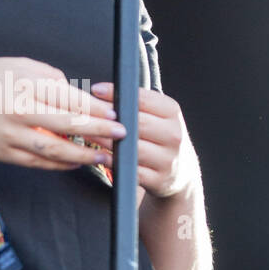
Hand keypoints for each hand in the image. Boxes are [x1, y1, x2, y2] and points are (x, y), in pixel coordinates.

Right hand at [0, 59, 126, 170]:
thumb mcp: (19, 65)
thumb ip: (51, 79)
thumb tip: (77, 95)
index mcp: (27, 85)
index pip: (71, 99)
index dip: (97, 109)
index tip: (117, 114)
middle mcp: (21, 111)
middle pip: (69, 125)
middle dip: (99, 132)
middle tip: (121, 135)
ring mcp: (11, 135)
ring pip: (55, 150)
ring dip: (83, 155)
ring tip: (104, 156)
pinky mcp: (4, 153)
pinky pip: (38, 162)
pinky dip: (59, 164)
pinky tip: (75, 163)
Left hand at [90, 82, 198, 197]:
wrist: (181, 172)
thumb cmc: (161, 138)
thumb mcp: (158, 117)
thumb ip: (137, 104)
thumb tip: (103, 91)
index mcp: (173, 113)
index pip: (143, 99)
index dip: (117, 93)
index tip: (96, 90)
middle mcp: (174, 135)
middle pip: (137, 123)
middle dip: (109, 119)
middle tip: (87, 114)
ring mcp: (167, 159)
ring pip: (131, 147)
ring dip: (107, 140)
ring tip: (88, 133)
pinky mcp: (158, 179)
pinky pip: (130, 168)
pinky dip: (113, 161)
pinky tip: (100, 155)